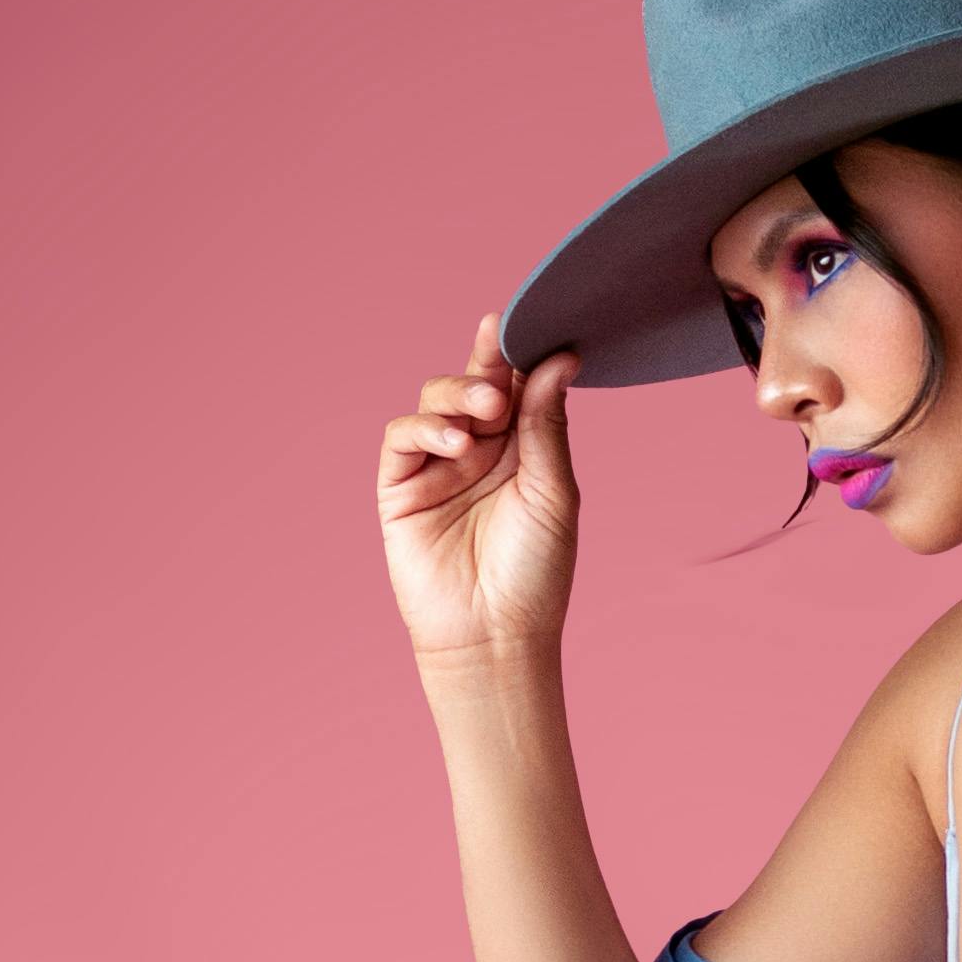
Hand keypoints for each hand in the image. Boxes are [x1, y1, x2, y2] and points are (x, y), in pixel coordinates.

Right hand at [379, 311, 579, 672]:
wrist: (496, 635)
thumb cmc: (534, 572)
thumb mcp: (553, 491)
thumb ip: (546, 423)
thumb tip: (560, 358)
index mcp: (520, 448)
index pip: (514, 386)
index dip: (515, 354)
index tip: (526, 325)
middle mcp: (478, 450)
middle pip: (472, 383)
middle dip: (484, 368)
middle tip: (501, 379)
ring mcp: (436, 466)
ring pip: (434, 400)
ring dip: (458, 395)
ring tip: (485, 415)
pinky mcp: (400, 487)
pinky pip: (401, 437)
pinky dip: (426, 428)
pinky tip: (457, 443)